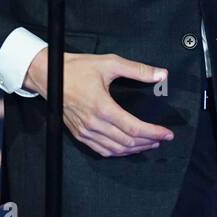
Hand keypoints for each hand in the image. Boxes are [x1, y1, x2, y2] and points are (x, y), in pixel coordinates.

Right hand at [22, 49, 174, 156]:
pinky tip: (127, 148)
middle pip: (127, 142)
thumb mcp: (110, 63)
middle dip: (148, 142)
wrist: (50, 74)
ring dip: (135, 150)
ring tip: (149, 144)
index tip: (167, 134)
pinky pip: (101, 150)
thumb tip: (161, 74)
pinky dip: (117, 152)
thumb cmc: (78, 68)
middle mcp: (94, 123)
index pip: (134, 128)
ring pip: (115, 149)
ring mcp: (85, 131)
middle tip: (162, 139)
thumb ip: (138, 70)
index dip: (153, 133)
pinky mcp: (79, 134)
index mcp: (103, 107)